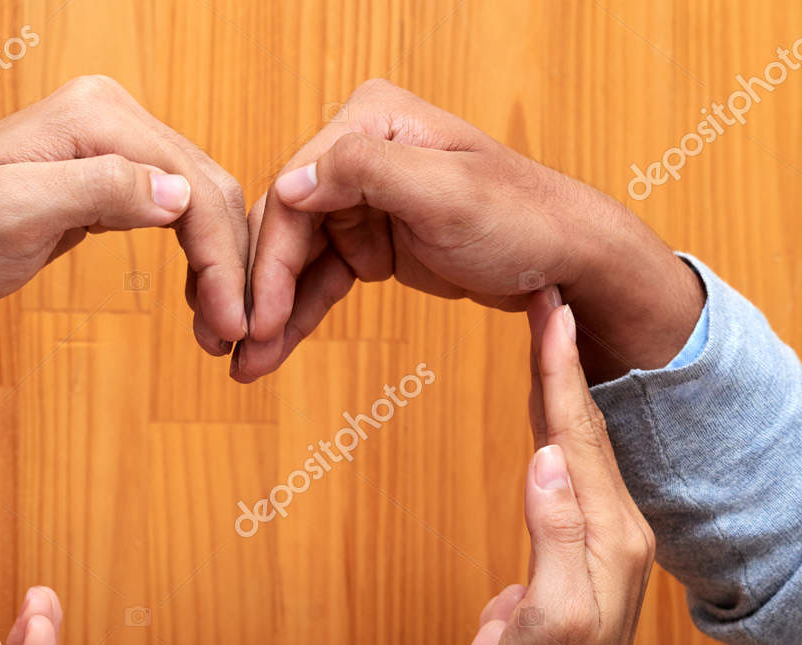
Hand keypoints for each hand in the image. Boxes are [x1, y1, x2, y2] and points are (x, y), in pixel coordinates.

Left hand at [0, 74, 248, 353]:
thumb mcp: (16, 212)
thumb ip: (98, 191)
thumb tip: (177, 194)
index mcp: (97, 115)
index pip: (191, 183)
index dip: (222, 256)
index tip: (231, 320)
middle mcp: (112, 116)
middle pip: (208, 188)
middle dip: (231, 263)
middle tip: (232, 333)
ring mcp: (112, 144)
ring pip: (200, 202)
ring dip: (221, 264)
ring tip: (219, 327)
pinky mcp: (108, 176)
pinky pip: (175, 212)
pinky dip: (196, 256)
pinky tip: (198, 298)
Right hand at [233, 79, 703, 383]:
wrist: (567, 261)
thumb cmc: (522, 219)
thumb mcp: (447, 193)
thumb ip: (366, 174)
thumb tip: (288, 185)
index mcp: (370, 121)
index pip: (295, 192)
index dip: (269, 260)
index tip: (255, 318)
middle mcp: (357, 151)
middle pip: (286, 226)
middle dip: (260, 292)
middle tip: (233, 350)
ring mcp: (361, 197)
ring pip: (296, 259)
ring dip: (271, 314)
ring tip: (245, 366)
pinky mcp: (371, 239)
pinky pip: (321, 279)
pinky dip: (298, 315)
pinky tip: (272, 351)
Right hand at [488, 293, 654, 644]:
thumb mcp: (549, 617)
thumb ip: (554, 536)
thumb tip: (546, 459)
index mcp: (607, 535)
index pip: (576, 434)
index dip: (558, 370)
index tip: (549, 309)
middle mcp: (617, 529)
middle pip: (586, 427)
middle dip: (564, 361)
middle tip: (548, 297)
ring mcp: (606, 543)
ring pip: (582, 446)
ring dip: (563, 390)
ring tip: (548, 340)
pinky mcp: (588, 557)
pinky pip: (573, 475)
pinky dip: (558, 431)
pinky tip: (548, 423)